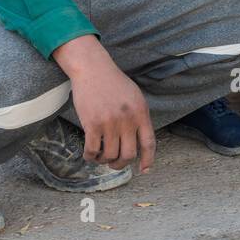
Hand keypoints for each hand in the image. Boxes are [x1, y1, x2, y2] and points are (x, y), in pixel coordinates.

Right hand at [54, 36, 154, 172]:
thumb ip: (139, 117)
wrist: (93, 69)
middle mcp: (127, 120)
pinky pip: (93, 150)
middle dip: (121, 164)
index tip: (144, 170)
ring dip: (104, 160)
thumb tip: (141, 141)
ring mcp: (110, 122)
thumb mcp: (135, 97)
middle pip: (129, 155)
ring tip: (101, 156)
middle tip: (114, 164)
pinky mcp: (92, 124)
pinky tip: (90, 154)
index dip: (148, 160)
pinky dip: (91, 157)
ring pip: (110, 155)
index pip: (149, 143)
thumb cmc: (113, 82)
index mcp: (141, 113)